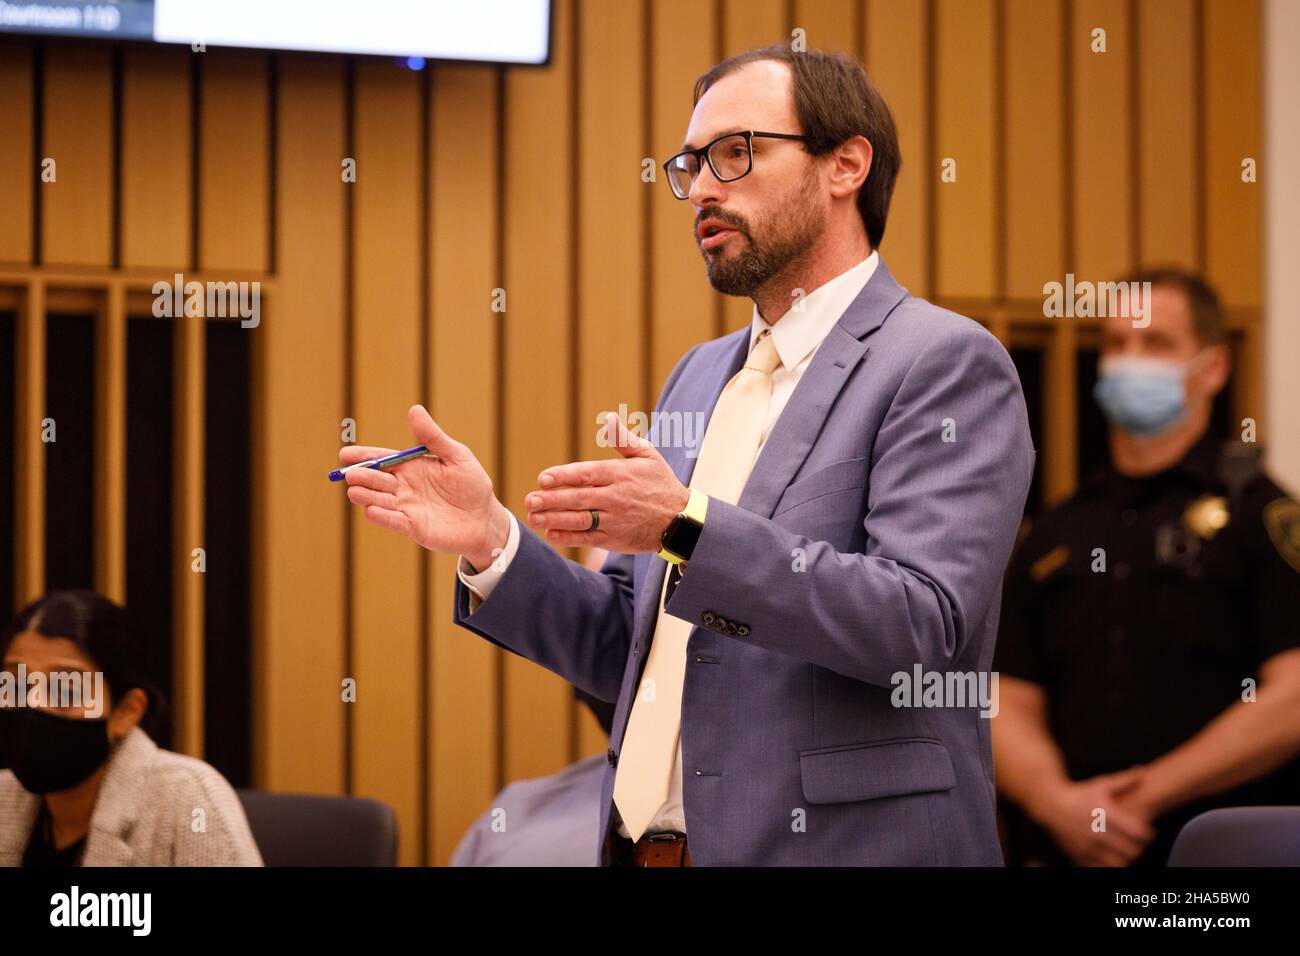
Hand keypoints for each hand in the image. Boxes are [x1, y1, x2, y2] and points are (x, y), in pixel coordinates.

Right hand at [339, 404, 511, 570]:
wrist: (485, 519)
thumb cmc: (472, 485)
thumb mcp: (456, 456)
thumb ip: (433, 437)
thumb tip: (414, 409)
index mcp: (411, 467)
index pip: (382, 459)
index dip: (364, 456)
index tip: (345, 454)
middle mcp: (404, 487)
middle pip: (377, 479)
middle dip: (363, 476)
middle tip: (351, 474)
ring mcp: (406, 507)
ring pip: (380, 500)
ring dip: (367, 496)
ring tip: (354, 491)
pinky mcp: (413, 527)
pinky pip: (394, 521)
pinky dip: (382, 517)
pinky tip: (370, 511)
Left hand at [524, 413, 689, 553]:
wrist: (680, 520)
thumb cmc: (660, 483)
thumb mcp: (648, 455)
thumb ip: (623, 439)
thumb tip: (609, 417)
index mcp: (620, 474)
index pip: (587, 474)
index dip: (563, 477)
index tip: (543, 479)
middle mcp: (615, 497)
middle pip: (578, 498)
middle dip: (552, 499)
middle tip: (529, 500)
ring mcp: (614, 519)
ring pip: (580, 519)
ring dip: (554, 519)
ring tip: (533, 516)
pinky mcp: (614, 539)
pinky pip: (588, 538)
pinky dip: (568, 537)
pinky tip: (551, 534)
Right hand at [1028, 767, 1155, 866]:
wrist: (1051, 804)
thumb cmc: (1080, 794)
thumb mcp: (1101, 784)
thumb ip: (1124, 780)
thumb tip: (1142, 771)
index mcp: (1106, 814)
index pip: (1138, 832)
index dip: (1148, 834)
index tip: (1149, 832)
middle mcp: (1097, 832)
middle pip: (1132, 850)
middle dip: (1140, 847)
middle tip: (1139, 842)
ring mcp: (1088, 846)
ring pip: (1119, 863)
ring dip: (1126, 858)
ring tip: (1127, 851)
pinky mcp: (1079, 855)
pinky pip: (1101, 867)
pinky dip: (1110, 865)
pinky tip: (1111, 856)